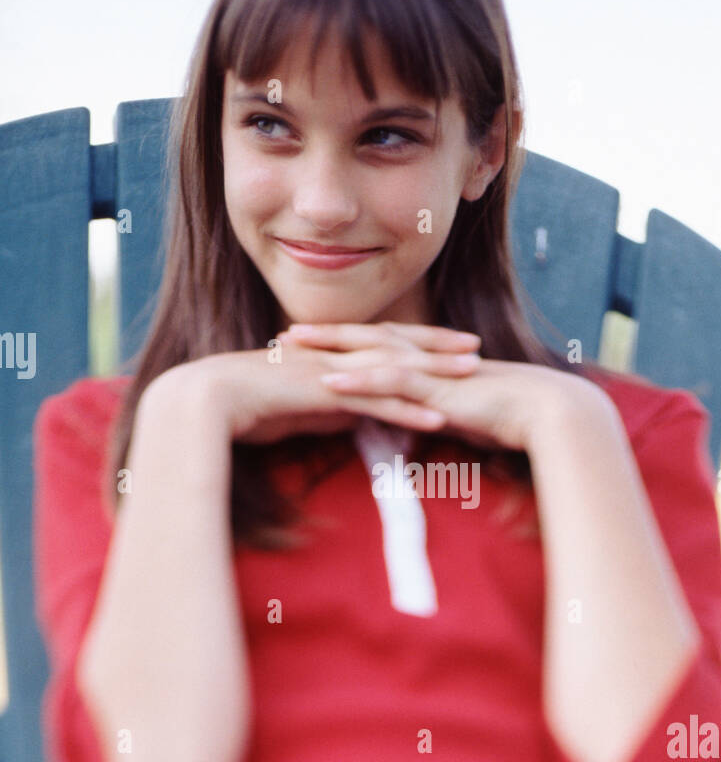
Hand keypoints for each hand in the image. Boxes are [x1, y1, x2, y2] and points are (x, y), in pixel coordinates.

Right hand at [154, 322, 484, 445]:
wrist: (204, 405)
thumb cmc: (242, 410)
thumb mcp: (297, 409)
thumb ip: (329, 409)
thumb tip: (357, 418)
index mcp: (325, 355)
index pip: (378, 342)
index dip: (414, 342)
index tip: (444, 344)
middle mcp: (332, 355)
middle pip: (395, 346)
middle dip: (437, 347)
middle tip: (475, 347)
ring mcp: (330, 371)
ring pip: (392, 369)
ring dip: (435, 373)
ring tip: (472, 375)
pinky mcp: (325, 394)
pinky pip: (374, 401)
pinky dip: (408, 410)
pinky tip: (438, 418)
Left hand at [284, 321, 597, 452]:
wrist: (546, 413)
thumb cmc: (510, 418)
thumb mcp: (462, 416)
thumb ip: (436, 415)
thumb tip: (417, 427)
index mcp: (431, 362)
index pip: (380, 347)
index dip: (344, 344)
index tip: (311, 343)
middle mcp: (426, 358)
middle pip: (366, 339)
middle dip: (325, 336)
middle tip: (285, 334)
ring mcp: (430, 369)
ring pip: (370, 352)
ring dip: (329, 348)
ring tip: (291, 347)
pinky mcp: (437, 387)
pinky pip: (392, 380)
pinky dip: (358, 379)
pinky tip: (329, 381)